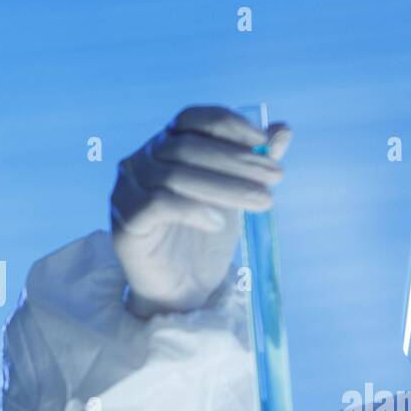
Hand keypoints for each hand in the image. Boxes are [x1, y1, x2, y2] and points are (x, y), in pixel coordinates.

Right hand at [110, 106, 290, 315]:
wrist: (182, 291)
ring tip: (263, 202)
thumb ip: (254, 163)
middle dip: (237, 161)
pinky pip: (157, 204)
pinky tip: (218, 222)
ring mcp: (128, 189)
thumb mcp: (236, 197)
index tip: (263, 142)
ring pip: (175, 175)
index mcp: (165, 146)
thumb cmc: (206, 239)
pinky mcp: (126, 221)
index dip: (227, 125)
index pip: (192, 119)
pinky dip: (193, 209)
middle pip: (186, 146)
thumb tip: (284, 129)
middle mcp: (141, 161)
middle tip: (275, 178)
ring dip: (226, 187)